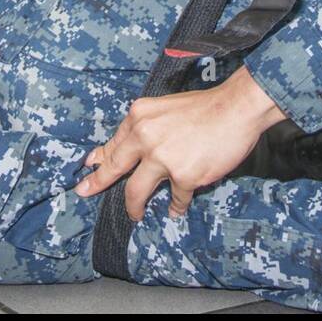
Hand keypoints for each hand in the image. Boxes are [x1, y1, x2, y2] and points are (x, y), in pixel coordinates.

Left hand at [74, 66, 284, 219]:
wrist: (236, 108)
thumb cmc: (206, 106)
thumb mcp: (165, 107)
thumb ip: (146, 127)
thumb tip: (127, 149)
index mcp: (139, 116)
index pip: (114, 143)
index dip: (100, 159)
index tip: (88, 169)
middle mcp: (145, 136)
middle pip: (114, 168)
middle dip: (97, 183)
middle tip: (85, 192)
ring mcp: (162, 158)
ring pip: (136, 192)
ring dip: (134, 206)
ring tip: (136, 214)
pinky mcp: (183, 176)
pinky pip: (174, 198)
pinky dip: (175, 205)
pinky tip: (176, 208)